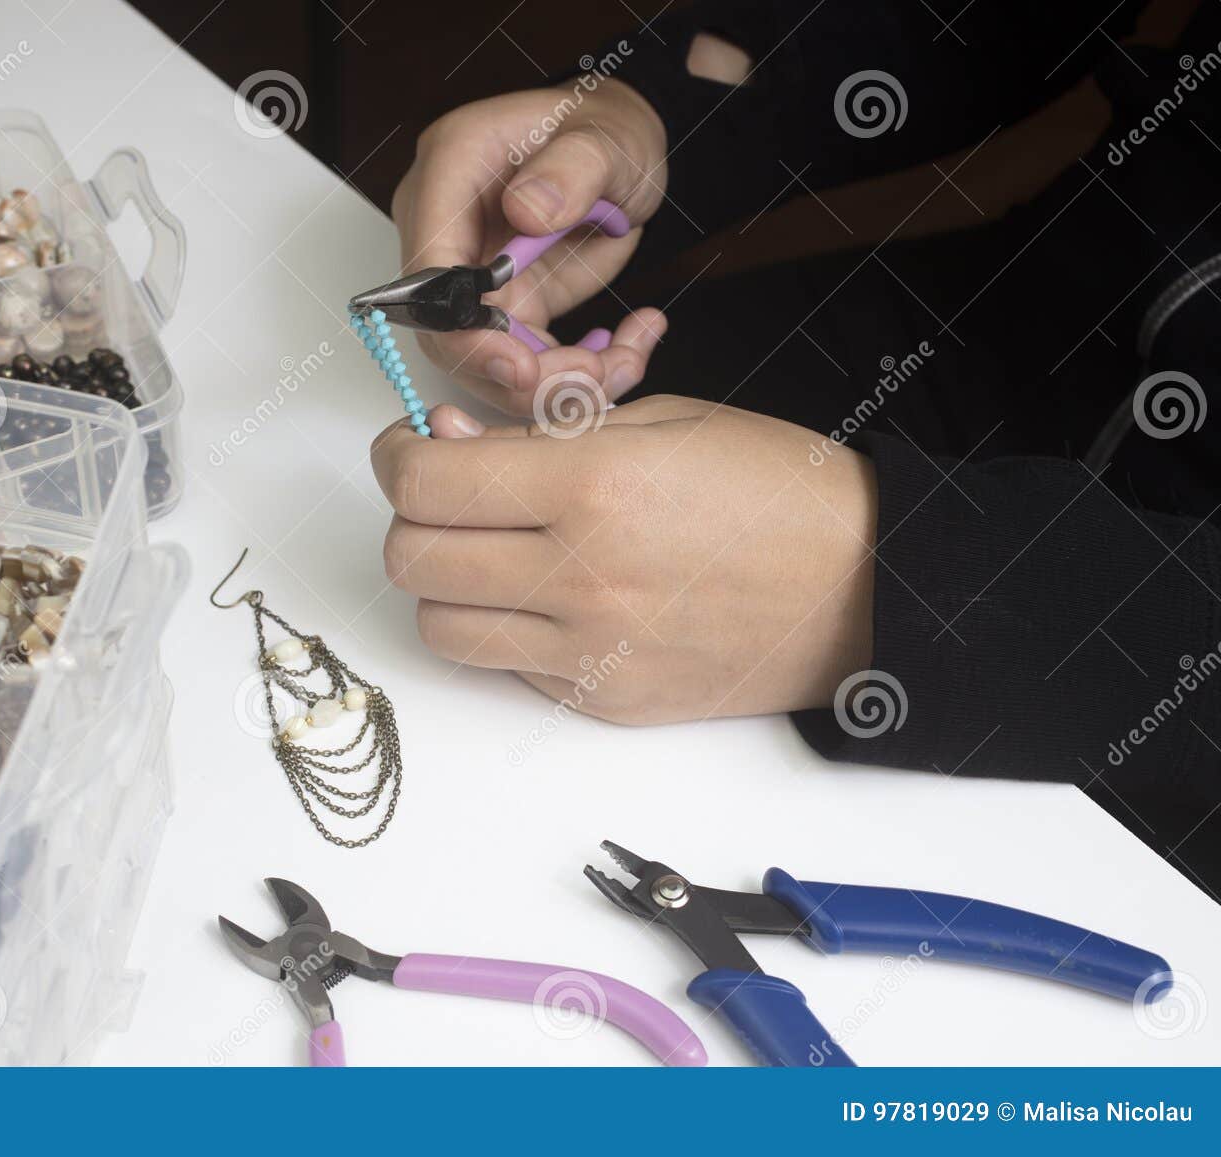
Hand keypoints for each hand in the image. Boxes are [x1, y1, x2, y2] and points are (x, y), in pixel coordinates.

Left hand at [370, 397, 878, 722]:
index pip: (426, 484)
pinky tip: (550, 595)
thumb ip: (540, 435)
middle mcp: (581, 580)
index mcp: (593, 490)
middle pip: (411, 562)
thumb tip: (445, 442)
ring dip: (445, 584)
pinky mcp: (604, 701)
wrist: (868, 587)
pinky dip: (505, 629)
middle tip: (447, 495)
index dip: (397, 457)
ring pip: (441, 628)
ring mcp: (590, 653)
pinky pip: (507, 668)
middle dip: (411, 518)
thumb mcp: (659, 422)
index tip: (410, 444)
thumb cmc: (775, 489)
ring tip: (492, 551)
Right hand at [392, 83, 669, 417]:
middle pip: (451, 338)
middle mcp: (446, 232)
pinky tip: (622, 352)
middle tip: (593, 374)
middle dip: (522, 376)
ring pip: (488, 366)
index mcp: (449, 172)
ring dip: (556, 386)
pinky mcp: (505, 310)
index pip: (429, 274)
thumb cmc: (603, 130)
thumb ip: (572, 168)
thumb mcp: (606, 137)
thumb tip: (526, 211)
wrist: (620, 155)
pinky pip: (526, 368)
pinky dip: (574, 378)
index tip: (522, 366)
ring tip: (625, 359)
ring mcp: (472, 279)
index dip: (465, 332)